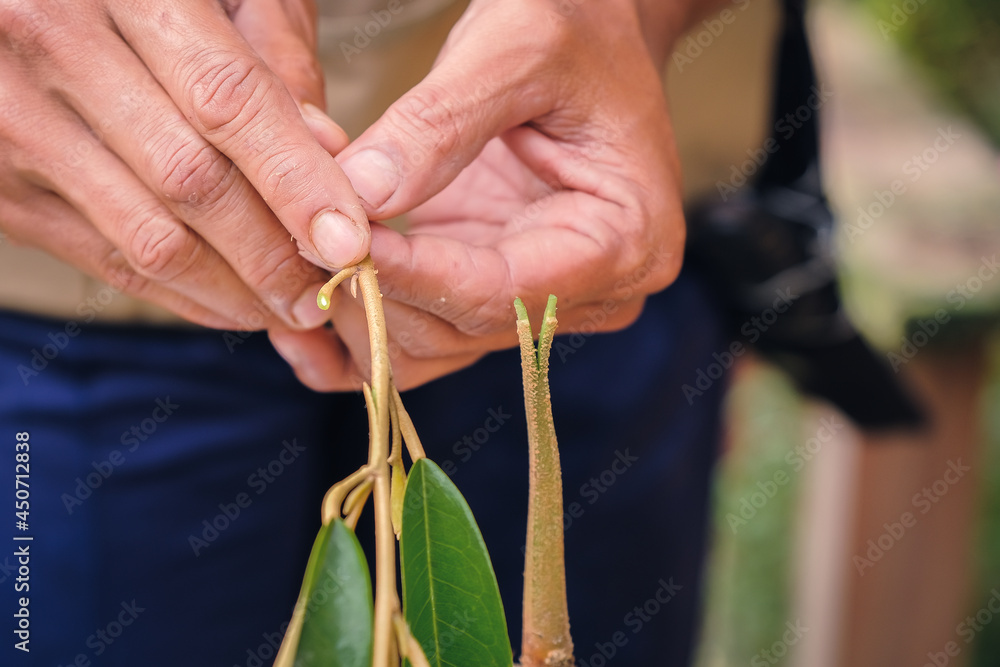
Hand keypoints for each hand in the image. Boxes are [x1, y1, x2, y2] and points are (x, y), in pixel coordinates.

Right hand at [0, 0, 367, 330]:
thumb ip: (275, 63)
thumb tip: (330, 161)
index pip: (227, 100)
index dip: (296, 181)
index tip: (350, 242)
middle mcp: (53, 44)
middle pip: (191, 180)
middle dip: (274, 254)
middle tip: (332, 291)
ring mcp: (14, 118)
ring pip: (149, 237)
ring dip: (235, 290)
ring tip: (293, 308)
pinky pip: (106, 261)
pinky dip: (182, 295)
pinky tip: (233, 304)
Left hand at [270, 0, 686, 389]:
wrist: (594, 32)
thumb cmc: (578, 25)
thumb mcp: (516, 47)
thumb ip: (440, 121)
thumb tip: (359, 193)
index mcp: (626, 241)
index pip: (503, 291)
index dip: (412, 275)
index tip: (333, 242)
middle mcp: (593, 291)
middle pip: (464, 328)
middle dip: (374, 294)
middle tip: (296, 241)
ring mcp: (541, 296)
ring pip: (435, 346)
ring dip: (359, 320)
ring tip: (291, 270)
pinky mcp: (494, 287)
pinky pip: (426, 334)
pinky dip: (367, 331)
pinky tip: (309, 319)